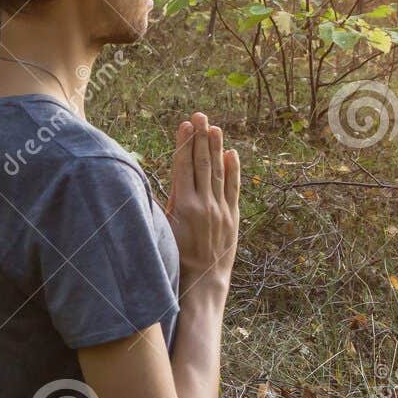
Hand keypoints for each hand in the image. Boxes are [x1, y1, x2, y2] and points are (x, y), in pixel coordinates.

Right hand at [164, 112, 239, 294]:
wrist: (202, 282)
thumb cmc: (175, 258)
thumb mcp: (165, 229)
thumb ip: (168, 202)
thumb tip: (164, 179)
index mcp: (183, 206)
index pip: (184, 167)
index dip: (184, 143)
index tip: (185, 124)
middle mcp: (204, 205)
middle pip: (202, 164)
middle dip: (201, 138)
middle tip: (200, 116)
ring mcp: (221, 210)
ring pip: (218, 173)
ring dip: (216, 148)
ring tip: (215, 127)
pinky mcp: (232, 218)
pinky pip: (233, 189)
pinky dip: (233, 171)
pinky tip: (231, 154)